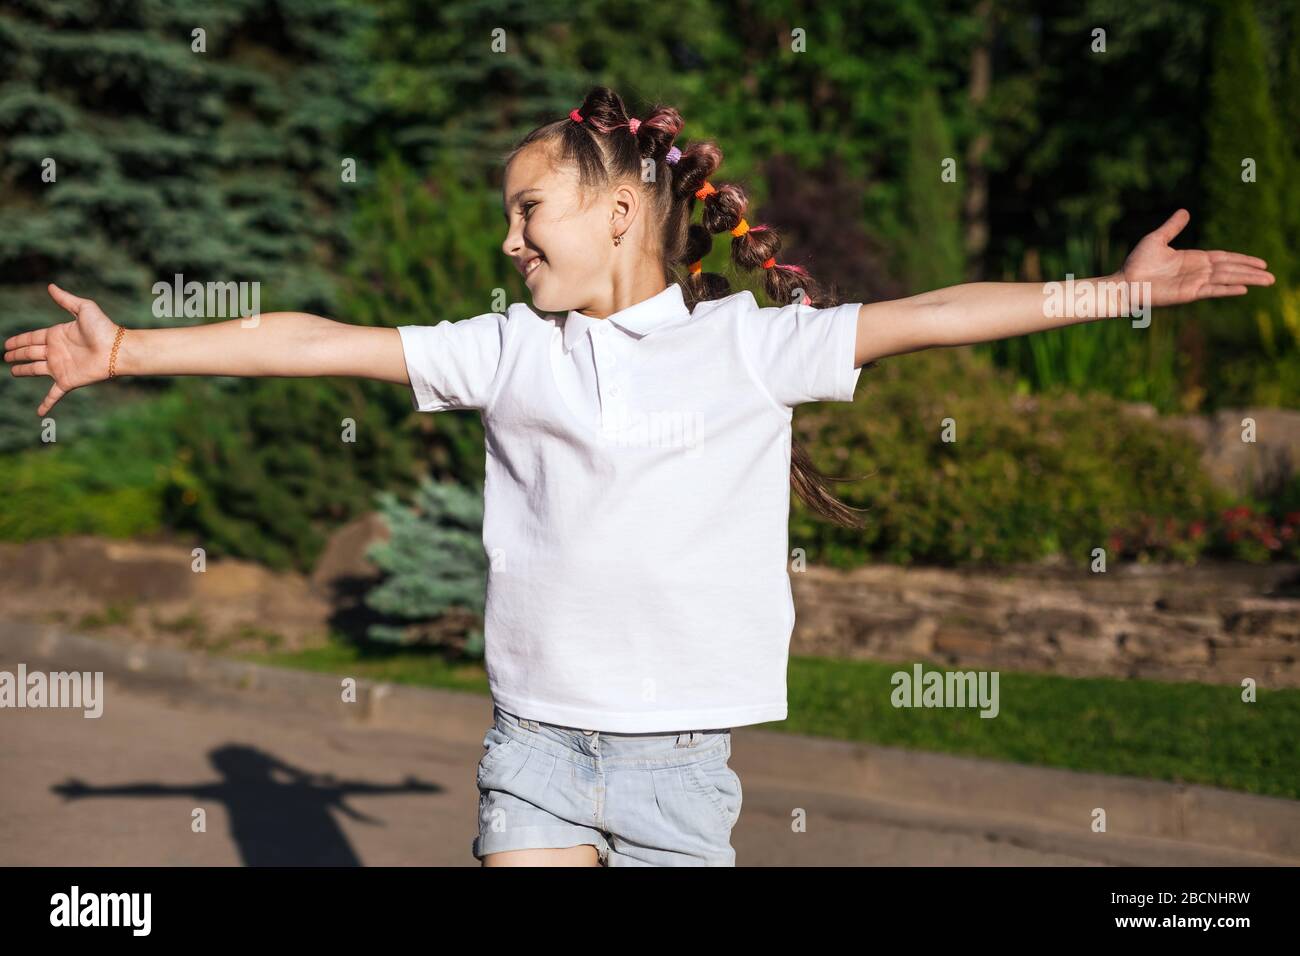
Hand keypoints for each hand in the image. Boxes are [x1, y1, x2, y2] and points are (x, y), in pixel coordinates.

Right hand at [3, 283, 121, 415]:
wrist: (117, 350)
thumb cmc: (104, 328)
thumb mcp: (83, 309)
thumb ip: (66, 299)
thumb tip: (50, 286)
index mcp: (57, 335)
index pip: (32, 337)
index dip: (19, 340)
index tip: (6, 343)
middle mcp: (56, 351)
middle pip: (30, 353)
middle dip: (17, 354)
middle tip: (5, 357)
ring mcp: (60, 367)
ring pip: (35, 370)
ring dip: (24, 371)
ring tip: (13, 372)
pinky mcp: (67, 381)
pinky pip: (53, 394)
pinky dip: (46, 404)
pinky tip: (39, 413)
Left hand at [1117, 209, 1274, 306]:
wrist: (1124, 282)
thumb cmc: (1136, 264)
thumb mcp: (1157, 239)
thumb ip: (1173, 227)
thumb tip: (1185, 211)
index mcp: (1193, 259)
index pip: (1224, 258)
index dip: (1242, 259)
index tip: (1260, 262)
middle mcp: (1197, 271)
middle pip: (1231, 269)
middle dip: (1251, 271)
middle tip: (1272, 276)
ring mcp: (1194, 282)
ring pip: (1227, 279)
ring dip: (1247, 280)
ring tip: (1267, 281)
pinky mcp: (1188, 293)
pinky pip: (1212, 289)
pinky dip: (1227, 289)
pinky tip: (1243, 289)